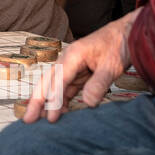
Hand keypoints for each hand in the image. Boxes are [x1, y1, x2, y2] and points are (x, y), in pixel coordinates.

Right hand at [23, 7, 139, 122]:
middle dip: (36, 101)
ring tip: (38, 120)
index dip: (54, 100)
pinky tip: (58, 113)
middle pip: (47, 82)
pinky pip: (66, 88)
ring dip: (46, 103)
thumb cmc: (119, 45)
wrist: (127, 33)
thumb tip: (88, 104)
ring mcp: (71, 67)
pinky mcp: (79, 73)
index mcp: (72, 55)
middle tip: (27, 120)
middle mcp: (67, 60)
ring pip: (54, 87)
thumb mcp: (111, 66)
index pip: (59, 81)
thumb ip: (99, 84)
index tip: (51, 118)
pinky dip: (61, 100)